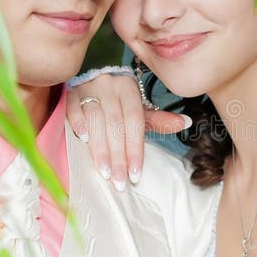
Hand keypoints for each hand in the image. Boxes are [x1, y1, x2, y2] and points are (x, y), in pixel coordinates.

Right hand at [67, 74, 190, 189]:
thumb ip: (158, 119)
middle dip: (118, 156)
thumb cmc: (117, 99)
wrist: (91, 74)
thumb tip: (187, 123)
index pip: (135, 122)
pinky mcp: (70, 92)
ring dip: (100, 148)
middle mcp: (110, 86)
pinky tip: (81, 139)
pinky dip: (78, 122)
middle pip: (116, 125)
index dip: (136, 148)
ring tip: (104, 171)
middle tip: (120, 181)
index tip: (136, 174)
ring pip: (96, 119)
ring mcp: (89, 87)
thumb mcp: (137, 107)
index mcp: (129, 89)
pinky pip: (73, 106)